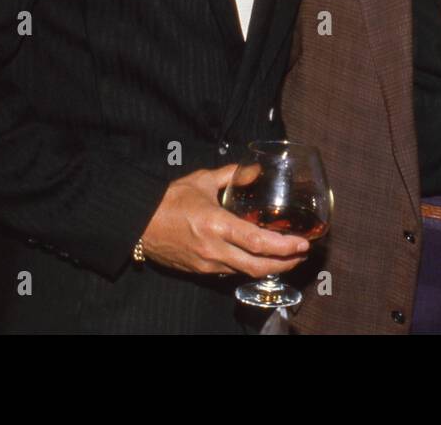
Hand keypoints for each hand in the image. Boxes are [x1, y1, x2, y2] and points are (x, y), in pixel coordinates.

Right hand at [140, 165, 309, 276]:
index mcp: (217, 225)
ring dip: (269, 267)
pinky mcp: (199, 271)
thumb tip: (256, 169)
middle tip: (302, 254)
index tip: (302, 243)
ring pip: (245, 272)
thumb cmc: (169, 200)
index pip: (258, 243)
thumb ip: (231, 174)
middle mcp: (214, 249)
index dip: (284, 246)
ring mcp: (207, 264)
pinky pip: (230, 272)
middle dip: (285, 263)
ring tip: (286, 257)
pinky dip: (248, 267)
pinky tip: (257, 258)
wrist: (138, 223)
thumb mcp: (201, 181)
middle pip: (258, 266)